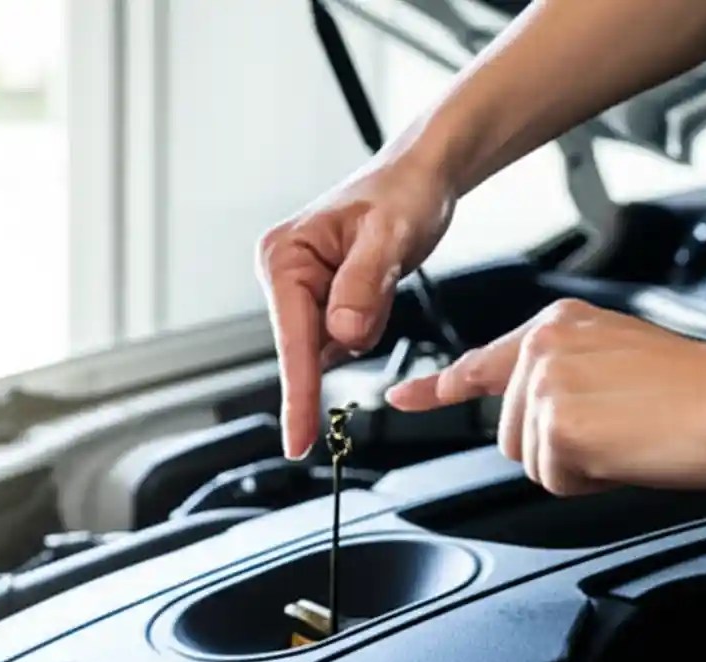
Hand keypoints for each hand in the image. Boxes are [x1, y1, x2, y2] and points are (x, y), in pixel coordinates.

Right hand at [256, 154, 455, 458]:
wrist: (422, 177)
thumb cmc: (403, 192)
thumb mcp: (390, 235)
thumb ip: (363, 285)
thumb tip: (343, 333)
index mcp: (284, 256)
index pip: (293, 340)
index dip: (298, 393)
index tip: (297, 441)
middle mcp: (284, 272)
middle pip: (308, 345)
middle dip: (351, 331)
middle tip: (380, 279)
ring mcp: (301, 288)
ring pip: (331, 345)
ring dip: (366, 323)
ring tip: (382, 271)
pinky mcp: (322, 298)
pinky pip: (343, 336)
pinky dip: (368, 321)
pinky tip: (378, 283)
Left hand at [384, 299, 705, 494]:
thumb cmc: (693, 386)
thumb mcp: (612, 359)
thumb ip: (559, 376)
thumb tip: (530, 413)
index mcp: (554, 328)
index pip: (479, 362)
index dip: (435, 386)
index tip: (400, 397)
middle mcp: (540, 349)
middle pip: (509, 432)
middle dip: (557, 447)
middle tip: (616, 428)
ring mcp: (544, 385)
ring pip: (529, 458)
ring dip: (574, 464)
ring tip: (624, 435)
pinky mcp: (558, 425)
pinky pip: (554, 479)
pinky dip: (590, 479)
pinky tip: (625, 450)